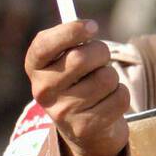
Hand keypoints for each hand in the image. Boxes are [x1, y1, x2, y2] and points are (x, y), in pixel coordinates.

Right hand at [24, 19, 129, 155]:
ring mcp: (63, 111)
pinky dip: (121, 95)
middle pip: (81, 57)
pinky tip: (108, 101)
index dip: (70, 31)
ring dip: (112, 76)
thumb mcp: (66, 60)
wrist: (83, 129)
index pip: (45, 44)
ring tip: (102, 85)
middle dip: (101, 52)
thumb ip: (72, 41)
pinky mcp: (85, 127)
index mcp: (35, 67)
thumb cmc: (77, 81)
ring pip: (106, 77)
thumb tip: (88, 26)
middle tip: (101, 57)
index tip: (92, 26)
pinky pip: (119, 97)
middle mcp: (43, 90)